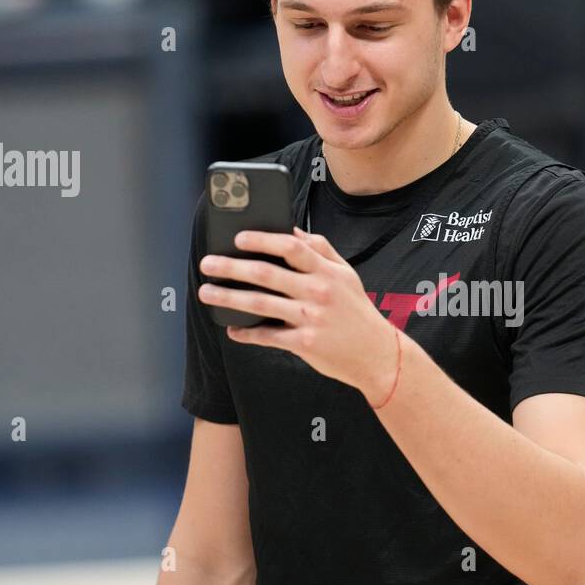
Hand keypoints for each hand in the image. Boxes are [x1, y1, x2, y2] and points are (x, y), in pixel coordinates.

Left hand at [197, 227, 398, 403]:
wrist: (377, 354)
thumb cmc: (358, 312)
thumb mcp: (346, 274)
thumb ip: (321, 250)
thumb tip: (292, 231)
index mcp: (327, 272)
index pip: (291, 247)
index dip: (262, 240)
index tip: (238, 238)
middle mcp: (317, 292)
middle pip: (266, 274)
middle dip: (231, 267)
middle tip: (208, 264)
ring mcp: (310, 319)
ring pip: (259, 304)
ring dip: (228, 297)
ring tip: (207, 293)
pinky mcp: (304, 343)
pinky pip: (267, 336)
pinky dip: (246, 333)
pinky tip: (232, 329)